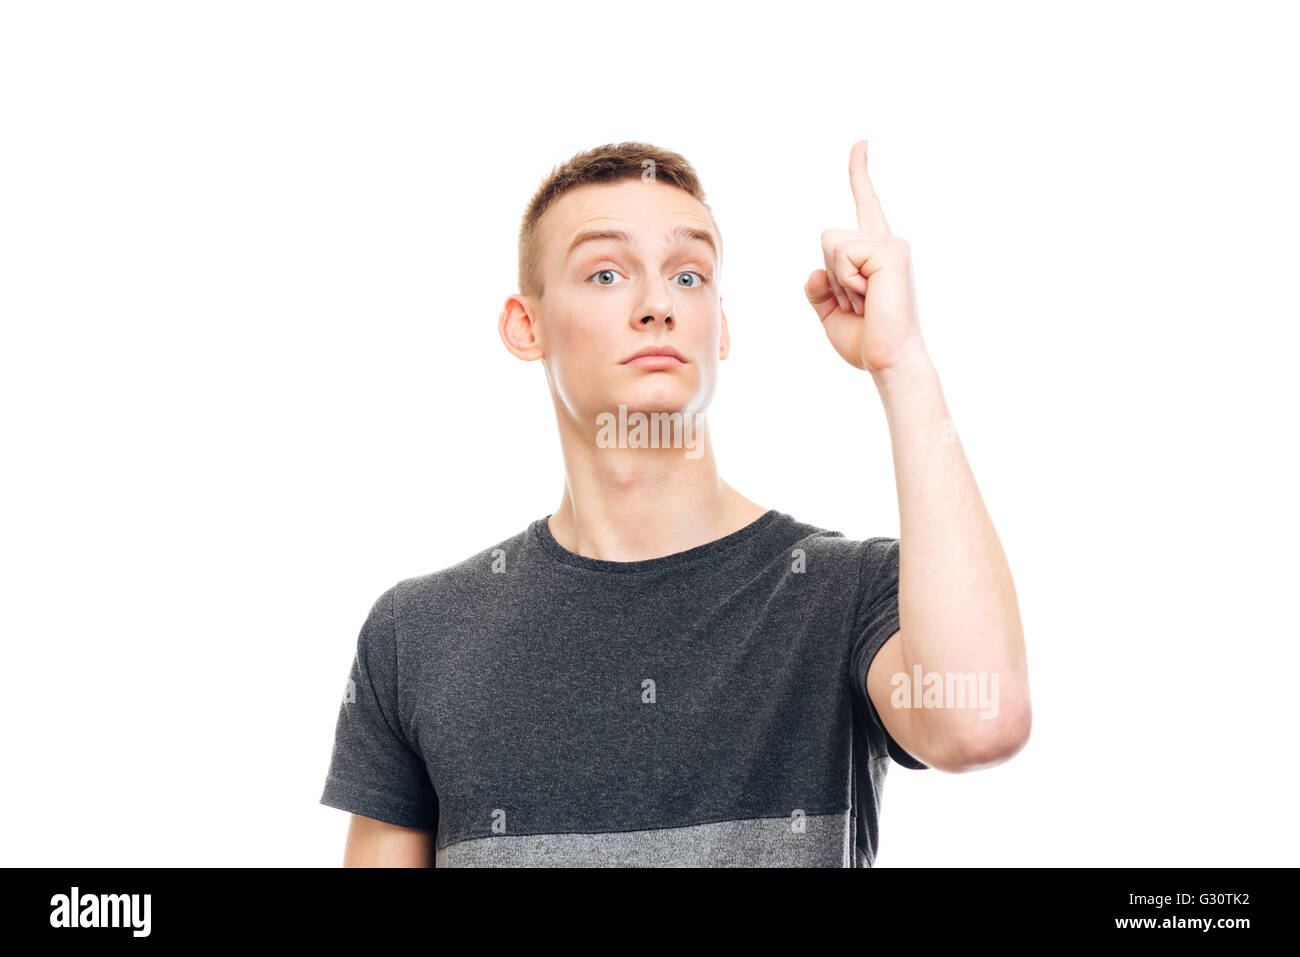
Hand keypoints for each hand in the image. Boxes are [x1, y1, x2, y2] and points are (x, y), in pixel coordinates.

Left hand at [805, 140, 925, 374]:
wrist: (889, 361)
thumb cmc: (868, 340)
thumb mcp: (831, 312)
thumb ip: (818, 288)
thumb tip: (815, 271)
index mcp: (876, 252)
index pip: (865, 204)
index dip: (859, 173)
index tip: (861, 144)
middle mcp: (888, 241)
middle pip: (828, 237)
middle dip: (830, 276)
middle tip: (859, 304)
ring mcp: (892, 244)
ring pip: (831, 244)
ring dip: (838, 281)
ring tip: (865, 301)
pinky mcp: (891, 251)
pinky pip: (841, 254)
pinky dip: (846, 281)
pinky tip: (869, 297)